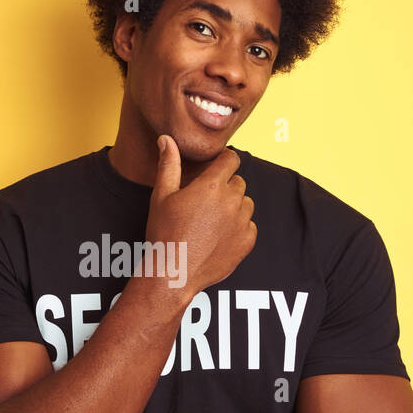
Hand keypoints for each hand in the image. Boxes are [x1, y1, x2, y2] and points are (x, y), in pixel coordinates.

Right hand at [144, 134, 255, 294]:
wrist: (173, 272)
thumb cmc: (164, 233)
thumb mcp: (162, 196)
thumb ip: (168, 164)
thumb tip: (167, 140)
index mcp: (212, 186)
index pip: (231, 159)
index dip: (224, 162)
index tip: (217, 169)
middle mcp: (231, 201)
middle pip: (238, 182)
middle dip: (225, 187)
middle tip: (206, 203)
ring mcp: (242, 222)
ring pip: (246, 204)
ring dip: (234, 207)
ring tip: (212, 221)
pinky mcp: (247, 241)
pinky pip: (250, 226)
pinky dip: (239, 228)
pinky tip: (219, 236)